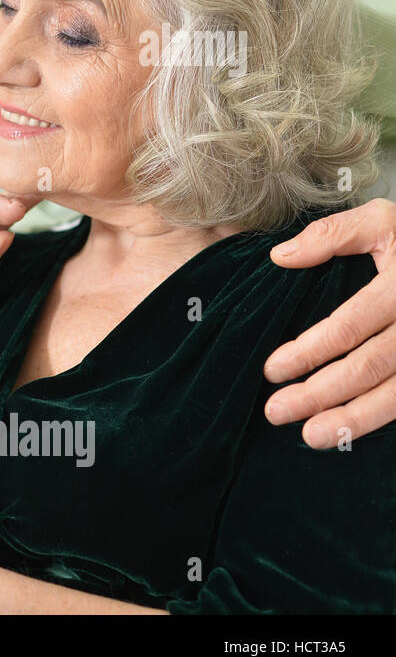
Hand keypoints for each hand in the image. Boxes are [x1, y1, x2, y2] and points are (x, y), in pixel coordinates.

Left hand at [263, 198, 395, 447]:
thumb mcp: (384, 221)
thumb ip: (332, 235)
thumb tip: (280, 257)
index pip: (350, 326)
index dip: (310, 351)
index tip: (272, 370)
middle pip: (370, 366)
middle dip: (321, 393)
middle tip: (278, 412)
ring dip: (355, 419)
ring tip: (312, 436)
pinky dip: (383, 418)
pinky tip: (353, 433)